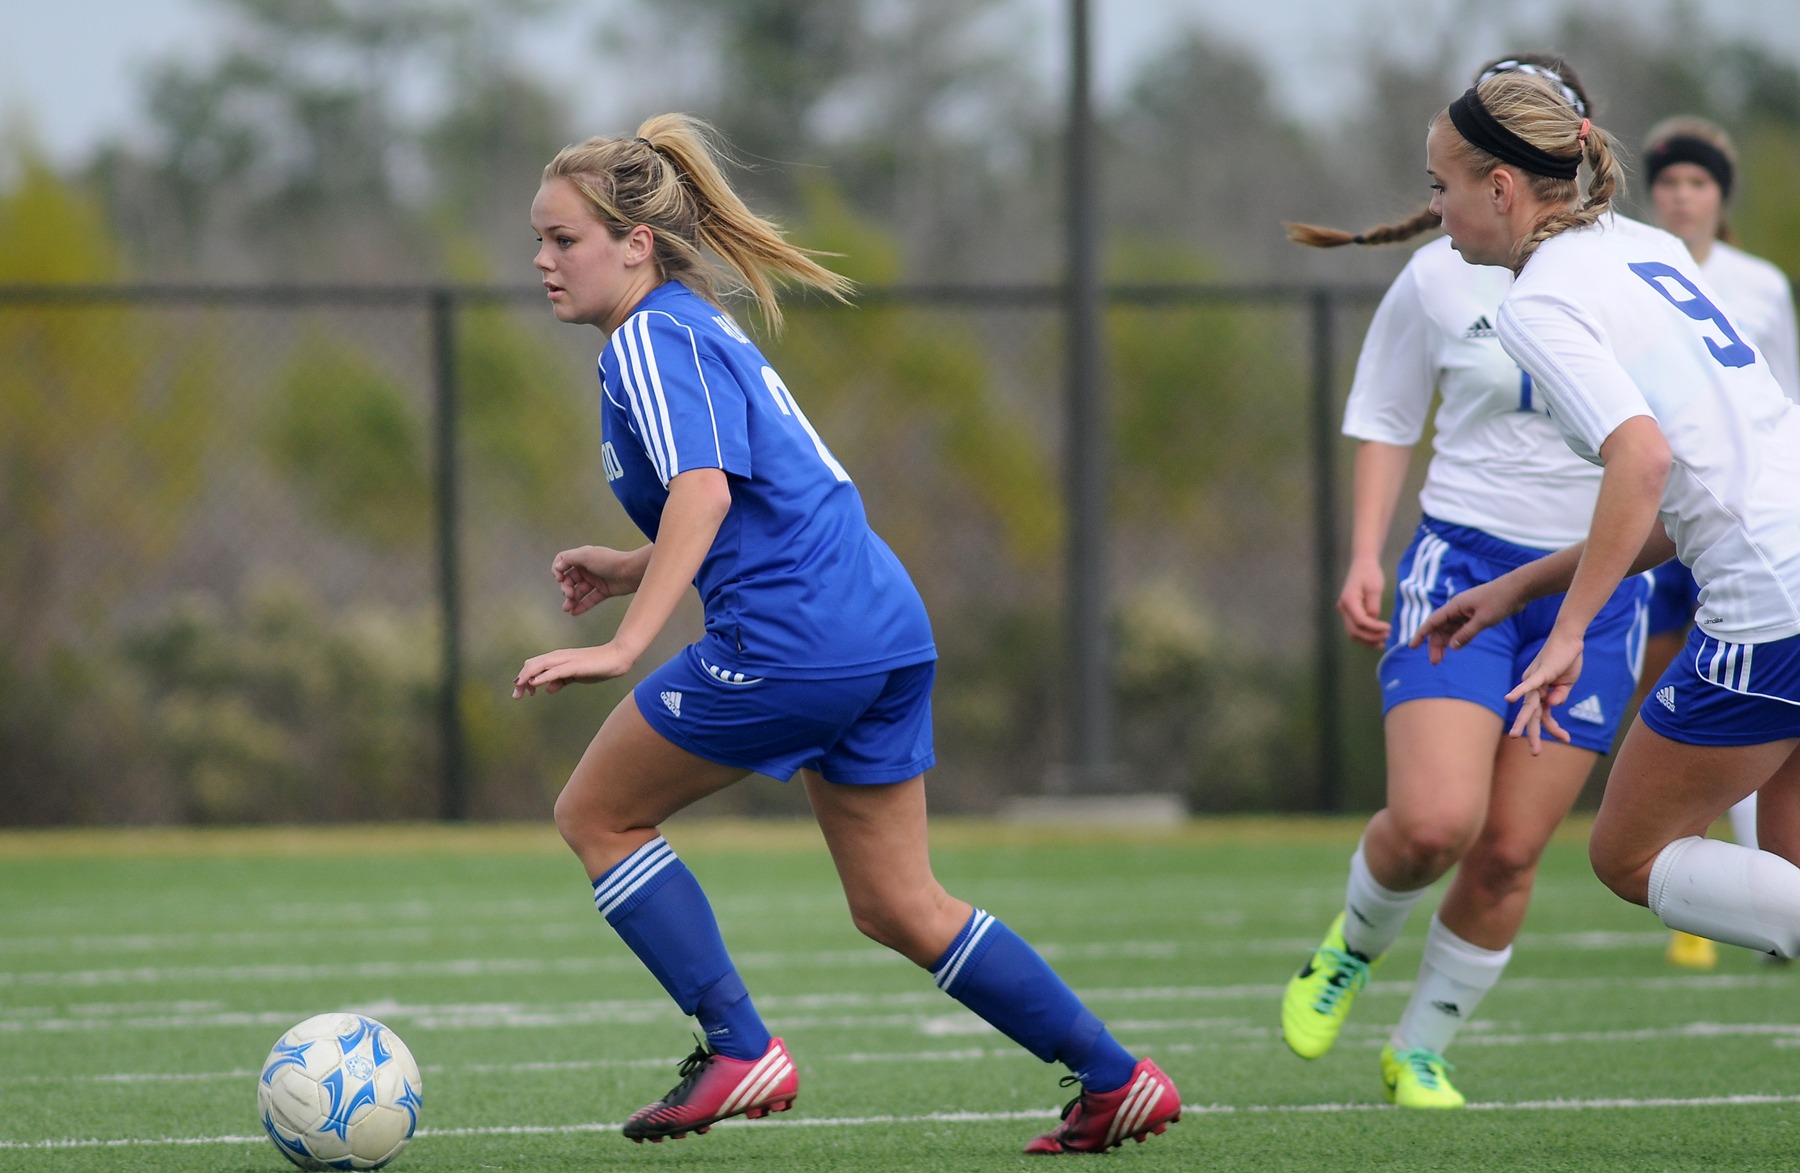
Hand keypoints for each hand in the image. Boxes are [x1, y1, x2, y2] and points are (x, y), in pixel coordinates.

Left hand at [512, 644, 635, 697]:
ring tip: (519, 690)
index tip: (522, 693)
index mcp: (558, 658)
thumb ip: (562, 681)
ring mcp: (566, 660)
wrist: (616, 657)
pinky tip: (535, 683)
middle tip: (516, 696)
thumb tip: (548, 689)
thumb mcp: (576, 676)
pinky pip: (555, 671)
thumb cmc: (598, 666)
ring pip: (539, 666)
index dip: (524, 678)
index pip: (534, 665)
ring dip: (527, 678)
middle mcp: (558, 656)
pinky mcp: (574, 665)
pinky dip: (543, 676)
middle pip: (531, 665)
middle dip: (520, 680)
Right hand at [552, 546, 643, 616]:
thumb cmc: (609, 561)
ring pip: (579, 591)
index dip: (558, 570)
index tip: (559, 578)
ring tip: (567, 608)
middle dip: (566, 588)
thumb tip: (557, 567)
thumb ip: (569, 559)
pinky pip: (590, 600)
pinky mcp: (604, 591)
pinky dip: (582, 606)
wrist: (631, 571)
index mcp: (582, 557)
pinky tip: (574, 612)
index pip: (563, 562)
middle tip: (569, 594)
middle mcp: (588, 568)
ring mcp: (596, 580)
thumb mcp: (586, 555)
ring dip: (571, 600)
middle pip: (569, 579)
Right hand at [1337, 558, 1389, 647]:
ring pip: (1352, 632)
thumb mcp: (1375, 588)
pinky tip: (1375, 639)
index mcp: (1349, 601)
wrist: (1362, 564)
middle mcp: (1343, 608)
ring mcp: (1344, 610)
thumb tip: (1373, 620)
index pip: (1361, 621)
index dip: (1375, 628)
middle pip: (1354, 631)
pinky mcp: (1348, 612)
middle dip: (1371, 637)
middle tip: (1387, 637)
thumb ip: (1373, 606)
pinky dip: (1364, 635)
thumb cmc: (1370, 574)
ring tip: (1381, 644)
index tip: (1389, 628)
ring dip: (1366, 640)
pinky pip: (1354, 628)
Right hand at [1411, 575, 1527, 663]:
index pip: (1432, 622)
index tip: (1412, 647)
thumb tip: (1452, 647)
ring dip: (1445, 643)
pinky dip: (1457, 639)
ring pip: (1450, 630)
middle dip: (1435, 645)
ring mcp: (1466, 612)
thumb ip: (1467, 634)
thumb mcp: (1483, 620)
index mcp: (1455, 606)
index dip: (1421, 634)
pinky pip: (1461, 629)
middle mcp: (1457, 609)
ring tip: (1442, 659)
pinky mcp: (1475, 615)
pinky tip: (1455, 648)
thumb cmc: (1500, 600)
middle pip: (1440, 628)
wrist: (1518, 589)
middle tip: (1435, 662)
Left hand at [1504, 631, 1583, 753]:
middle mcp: (1534, 689)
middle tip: (1535, 753)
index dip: (1554, 729)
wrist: (1570, 639)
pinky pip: (1528, 684)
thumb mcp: (1567, 683)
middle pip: (1532, 715)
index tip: (1567, 740)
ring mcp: (1535, 681)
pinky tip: (1509, 700)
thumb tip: (1553, 705)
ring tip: (1518, 738)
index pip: (1545, 716)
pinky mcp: (1539, 672)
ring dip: (1524, 722)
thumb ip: (1560, 696)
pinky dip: (1518, 692)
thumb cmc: (1567, 659)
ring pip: (1529, 706)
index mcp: (1541, 694)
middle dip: (1533, 734)